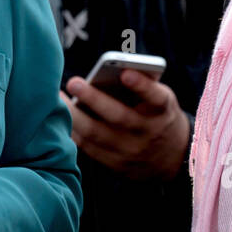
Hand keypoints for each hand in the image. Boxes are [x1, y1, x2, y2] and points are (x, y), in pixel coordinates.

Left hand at [62, 71, 191, 179]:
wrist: (172, 158)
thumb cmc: (157, 115)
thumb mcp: (161, 98)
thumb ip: (144, 84)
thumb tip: (117, 67)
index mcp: (162, 110)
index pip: (155, 98)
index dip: (142, 86)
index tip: (125, 73)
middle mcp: (148, 132)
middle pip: (119, 116)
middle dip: (94, 99)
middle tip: (73, 82)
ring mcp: (131, 150)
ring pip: (97, 134)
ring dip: (75, 116)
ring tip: (58, 97)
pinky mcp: (116, 164)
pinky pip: (90, 148)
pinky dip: (74, 132)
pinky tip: (60, 118)